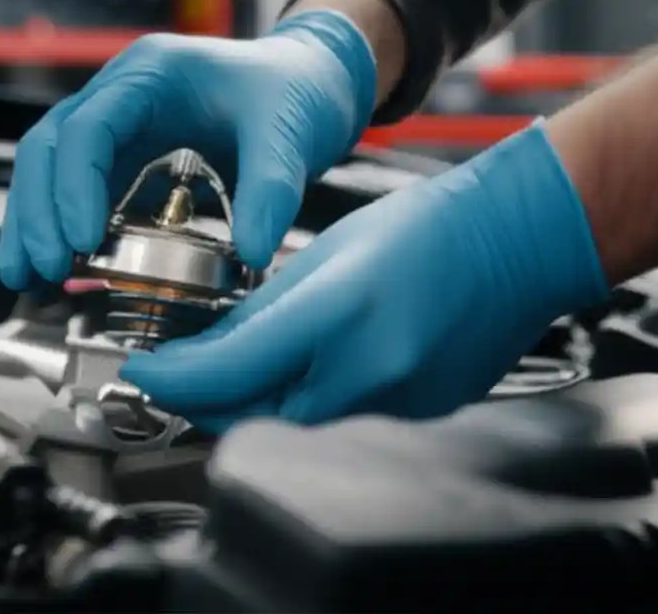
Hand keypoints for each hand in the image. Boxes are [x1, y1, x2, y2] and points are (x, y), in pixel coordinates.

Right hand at [0, 11, 376, 289]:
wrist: (312, 78)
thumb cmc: (297, 89)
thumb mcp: (290, 134)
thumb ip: (271, 190)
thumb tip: (252, 252)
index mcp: (151, 75)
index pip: (88, 128)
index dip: (75, 185)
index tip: (81, 241)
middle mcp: (121, 95)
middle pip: (49, 148)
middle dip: (38, 211)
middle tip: (44, 269)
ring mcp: (118, 126)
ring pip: (50, 169)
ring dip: (34, 223)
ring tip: (28, 279)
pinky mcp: (127, 157)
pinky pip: (77, 189)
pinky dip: (59, 227)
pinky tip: (55, 271)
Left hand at [120, 122, 608, 429]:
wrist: (516, 244)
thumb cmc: (428, 230)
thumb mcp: (326, 255)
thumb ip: (262, 311)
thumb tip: (204, 350)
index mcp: (338, 315)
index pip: (226, 372)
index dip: (170, 378)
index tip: (141, 371)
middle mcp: (367, 373)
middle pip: (249, 417)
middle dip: (199, 401)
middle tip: (172, 373)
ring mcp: (394, 406)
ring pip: (289, 428)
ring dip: (244, 407)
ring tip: (222, 371)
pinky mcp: (411, 418)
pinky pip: (332, 425)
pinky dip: (297, 407)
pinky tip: (289, 375)